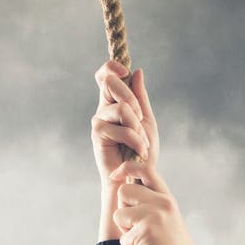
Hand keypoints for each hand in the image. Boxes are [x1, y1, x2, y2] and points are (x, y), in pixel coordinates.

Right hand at [91, 60, 159, 183]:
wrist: (136, 177)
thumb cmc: (141, 152)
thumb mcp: (146, 120)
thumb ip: (141, 97)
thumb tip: (137, 71)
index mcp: (114, 102)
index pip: (105, 75)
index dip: (111, 67)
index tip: (124, 71)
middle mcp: (103, 108)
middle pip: (109, 82)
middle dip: (131, 97)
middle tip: (140, 118)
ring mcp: (99, 121)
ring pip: (120, 108)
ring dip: (137, 126)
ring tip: (143, 143)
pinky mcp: (98, 135)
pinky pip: (121, 128)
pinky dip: (135, 139)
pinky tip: (139, 150)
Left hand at [109, 159, 209, 244]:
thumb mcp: (166, 218)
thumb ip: (151, 203)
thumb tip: (124, 191)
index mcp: (167, 197)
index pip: (145, 168)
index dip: (126, 168)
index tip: (115, 176)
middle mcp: (163, 202)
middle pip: (123, 192)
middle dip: (123, 211)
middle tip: (137, 229)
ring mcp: (155, 215)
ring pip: (119, 214)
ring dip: (124, 232)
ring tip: (142, 242)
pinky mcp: (147, 231)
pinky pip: (123, 237)